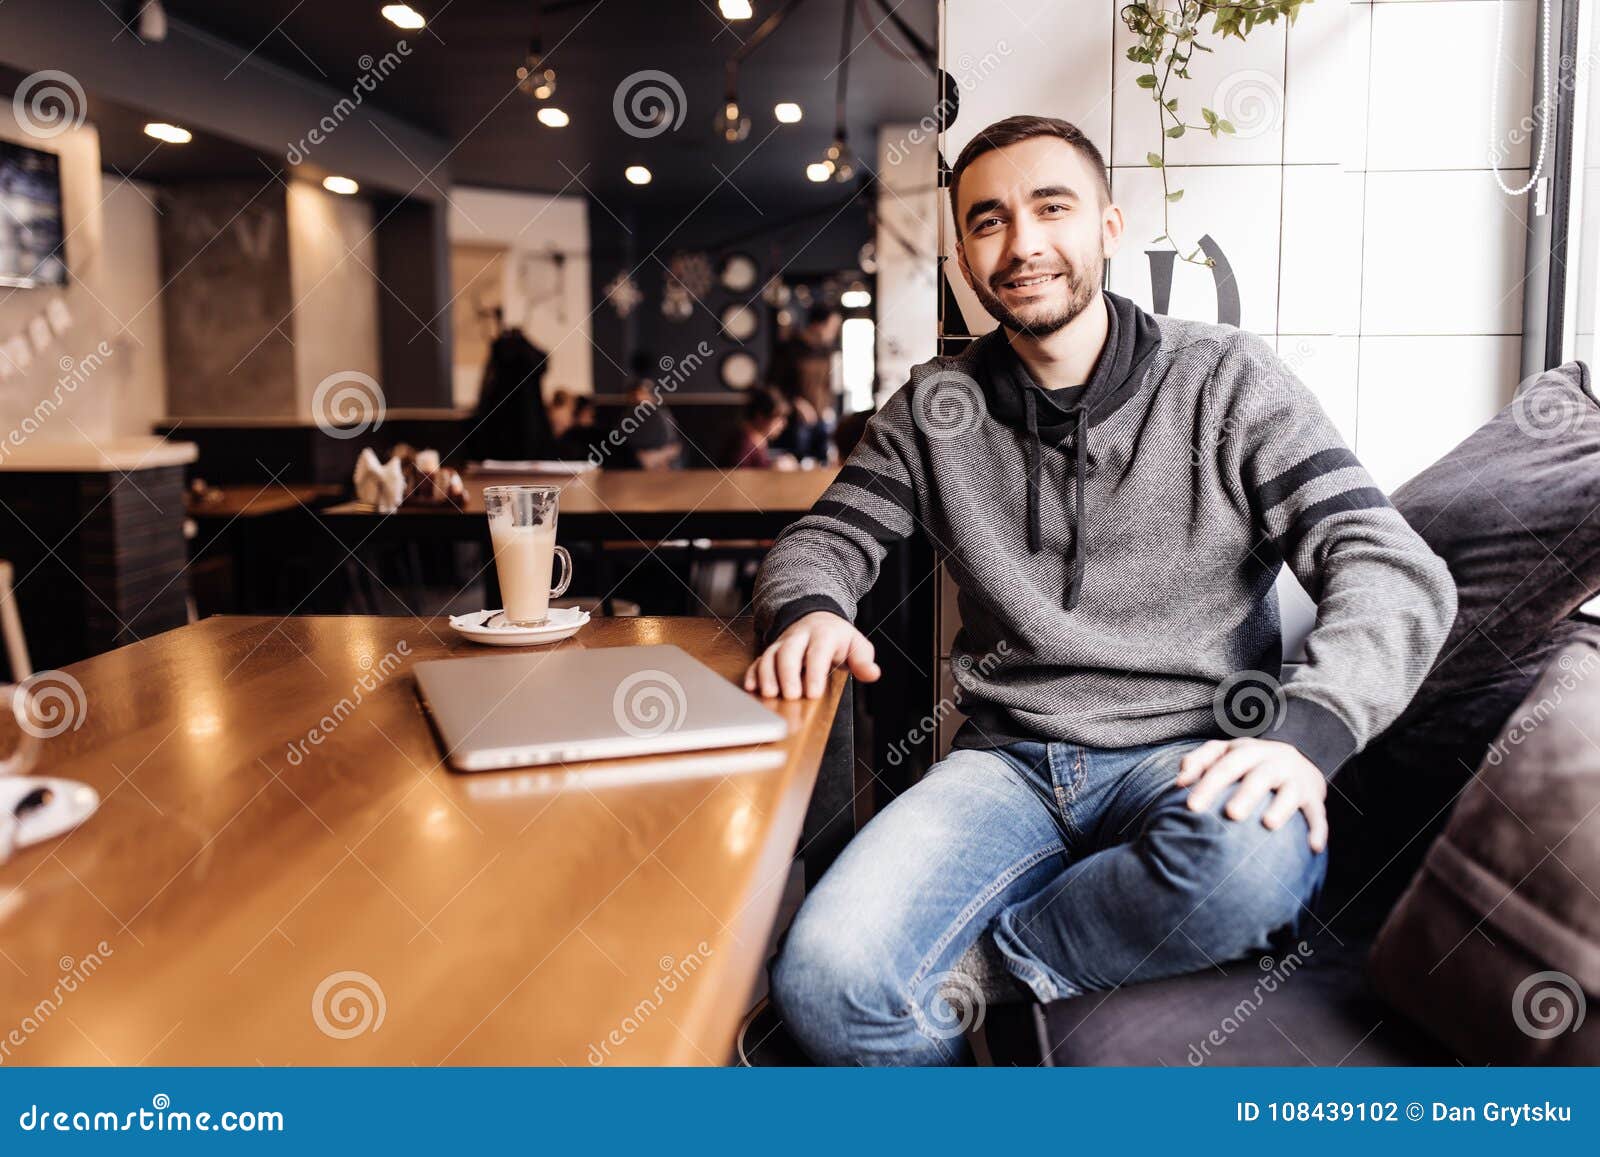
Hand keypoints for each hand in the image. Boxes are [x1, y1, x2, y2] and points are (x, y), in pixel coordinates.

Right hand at [743, 611, 879, 699]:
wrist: (815, 618)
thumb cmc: (837, 638)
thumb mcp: (856, 644)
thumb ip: (863, 660)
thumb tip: (872, 673)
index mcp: (824, 634)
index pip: (818, 652)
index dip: (815, 672)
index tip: (813, 693)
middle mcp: (799, 637)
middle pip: (789, 651)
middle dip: (787, 674)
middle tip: (791, 696)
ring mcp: (782, 643)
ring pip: (770, 655)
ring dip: (767, 675)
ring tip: (769, 694)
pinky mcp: (770, 651)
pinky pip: (758, 661)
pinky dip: (753, 674)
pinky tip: (752, 688)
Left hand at [1175, 738, 1328, 851]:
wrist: (1296, 762)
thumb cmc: (1248, 763)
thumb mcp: (1225, 754)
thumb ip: (1199, 762)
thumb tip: (1179, 781)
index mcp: (1246, 750)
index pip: (1224, 763)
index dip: (1207, 783)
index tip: (1190, 806)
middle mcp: (1273, 760)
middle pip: (1258, 775)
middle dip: (1244, 794)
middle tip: (1230, 815)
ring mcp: (1295, 778)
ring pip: (1290, 791)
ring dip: (1281, 807)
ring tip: (1269, 824)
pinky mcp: (1313, 797)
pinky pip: (1318, 813)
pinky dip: (1318, 829)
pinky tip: (1313, 847)